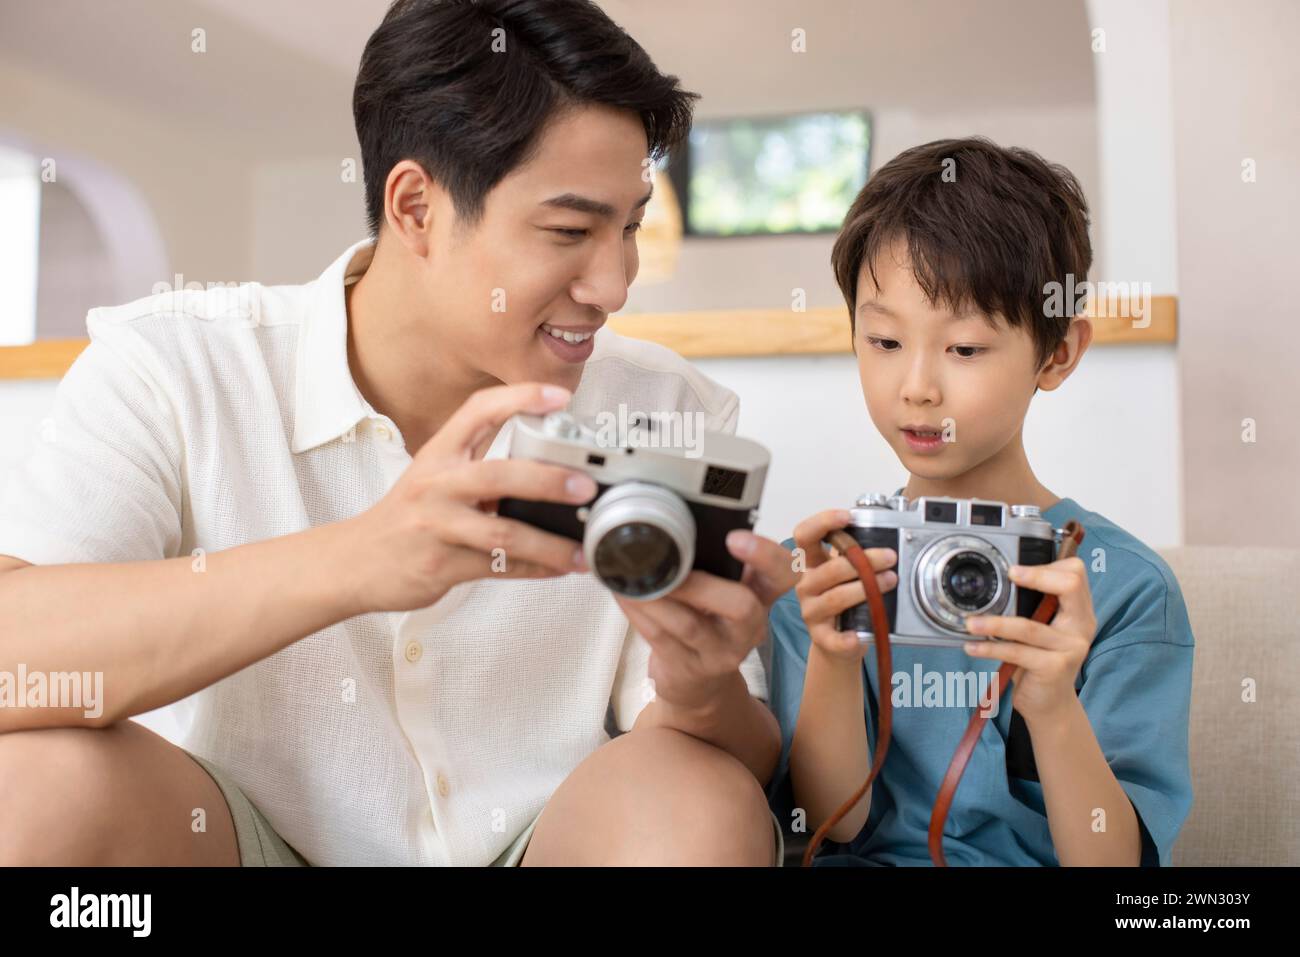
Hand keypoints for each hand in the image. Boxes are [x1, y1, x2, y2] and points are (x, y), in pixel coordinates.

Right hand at [340, 383, 596, 613]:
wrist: (355, 562)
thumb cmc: (405, 517)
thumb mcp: (434, 475)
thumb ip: (481, 463)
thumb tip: (546, 461)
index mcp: (439, 454)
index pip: (479, 410)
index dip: (520, 398)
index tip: (559, 397)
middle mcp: (437, 484)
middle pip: (498, 475)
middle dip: (548, 480)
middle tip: (585, 486)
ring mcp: (438, 525)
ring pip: (502, 532)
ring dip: (550, 543)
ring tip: (581, 549)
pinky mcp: (442, 564)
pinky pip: (498, 567)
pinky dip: (534, 568)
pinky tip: (559, 567)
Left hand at [614, 531, 796, 713]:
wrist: (699, 683)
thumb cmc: (709, 622)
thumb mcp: (724, 590)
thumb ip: (716, 561)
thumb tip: (676, 515)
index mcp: (762, 595)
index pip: (783, 573)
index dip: (766, 556)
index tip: (735, 538)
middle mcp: (750, 626)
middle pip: (742, 607)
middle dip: (702, 585)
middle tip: (671, 563)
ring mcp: (721, 653)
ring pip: (691, 625)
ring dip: (658, 597)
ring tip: (634, 577)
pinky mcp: (689, 668)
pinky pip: (661, 638)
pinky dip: (639, 612)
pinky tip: (625, 594)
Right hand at [793, 509, 898, 662]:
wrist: (838, 641)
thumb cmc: (846, 602)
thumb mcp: (847, 573)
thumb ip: (857, 554)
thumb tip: (887, 535)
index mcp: (812, 563)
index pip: (805, 536)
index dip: (822, 523)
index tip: (846, 516)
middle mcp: (807, 585)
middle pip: (830, 568)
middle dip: (864, 560)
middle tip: (890, 556)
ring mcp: (811, 611)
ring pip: (835, 598)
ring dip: (865, 589)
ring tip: (890, 582)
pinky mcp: (820, 637)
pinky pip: (833, 638)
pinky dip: (846, 639)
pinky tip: (858, 636)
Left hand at [961, 556, 1096, 725]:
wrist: (1050, 704)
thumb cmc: (1039, 661)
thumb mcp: (1041, 630)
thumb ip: (1032, 607)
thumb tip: (996, 583)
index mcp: (1079, 611)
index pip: (1075, 574)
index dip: (1047, 567)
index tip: (1017, 570)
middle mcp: (1081, 625)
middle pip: (1070, 586)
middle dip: (1038, 576)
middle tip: (1009, 575)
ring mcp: (1070, 647)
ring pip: (1030, 626)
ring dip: (995, 623)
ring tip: (971, 623)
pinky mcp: (1054, 668)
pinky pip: (1017, 652)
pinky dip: (990, 648)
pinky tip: (972, 647)